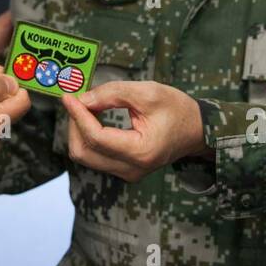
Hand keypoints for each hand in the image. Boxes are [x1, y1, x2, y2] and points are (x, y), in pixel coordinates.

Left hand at [62, 81, 205, 182]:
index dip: (78, 115)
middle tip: (76, 100)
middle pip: (84, 152)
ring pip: (86, 156)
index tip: (68, 96)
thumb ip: (112, 94)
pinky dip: (88, 136)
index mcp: (140, 151)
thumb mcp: (147, 92)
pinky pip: (95, 156)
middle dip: (75, 124)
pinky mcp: (124, 170)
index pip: (96, 137)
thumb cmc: (177, 109)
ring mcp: (127, 173)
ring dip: (79, 130)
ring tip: (85, 106)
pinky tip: (92, 117)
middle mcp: (131, 169)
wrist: (196, 130)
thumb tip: (82, 99)